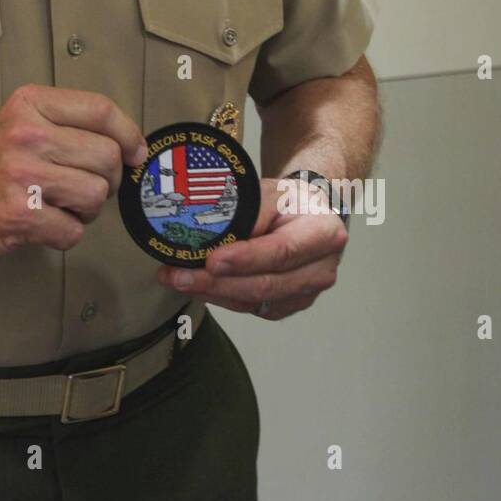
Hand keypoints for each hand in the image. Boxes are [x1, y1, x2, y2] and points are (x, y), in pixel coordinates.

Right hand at [0, 84, 146, 261]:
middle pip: (107, 157)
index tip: (136, 152)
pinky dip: (64, 234)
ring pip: (96, 196)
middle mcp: (27, 134)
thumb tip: (130, 146)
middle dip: (105, 179)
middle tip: (82, 186)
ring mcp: (23, 175)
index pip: (101, 110)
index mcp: (30, 104)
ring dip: (86, 210)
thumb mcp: (21, 121)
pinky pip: (74, 231)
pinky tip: (42, 223)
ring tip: (59, 204)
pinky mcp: (20, 214)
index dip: (129, 133)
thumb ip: (69, 124)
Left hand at [156, 176, 348, 319]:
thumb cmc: (289, 201)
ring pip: (256, 300)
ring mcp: (307, 292)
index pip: (282, 251)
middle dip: (218, 282)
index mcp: (323, 233)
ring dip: (212, 292)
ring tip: (177, 279)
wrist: (307, 213)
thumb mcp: (271, 193)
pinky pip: (252, 308)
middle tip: (180, 275)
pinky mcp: (289, 304)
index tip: (212, 260)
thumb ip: (248, 212)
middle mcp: (321, 269)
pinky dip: (222, 298)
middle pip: (267, 284)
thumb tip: (212, 233)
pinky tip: (198, 286)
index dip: (246, 259)